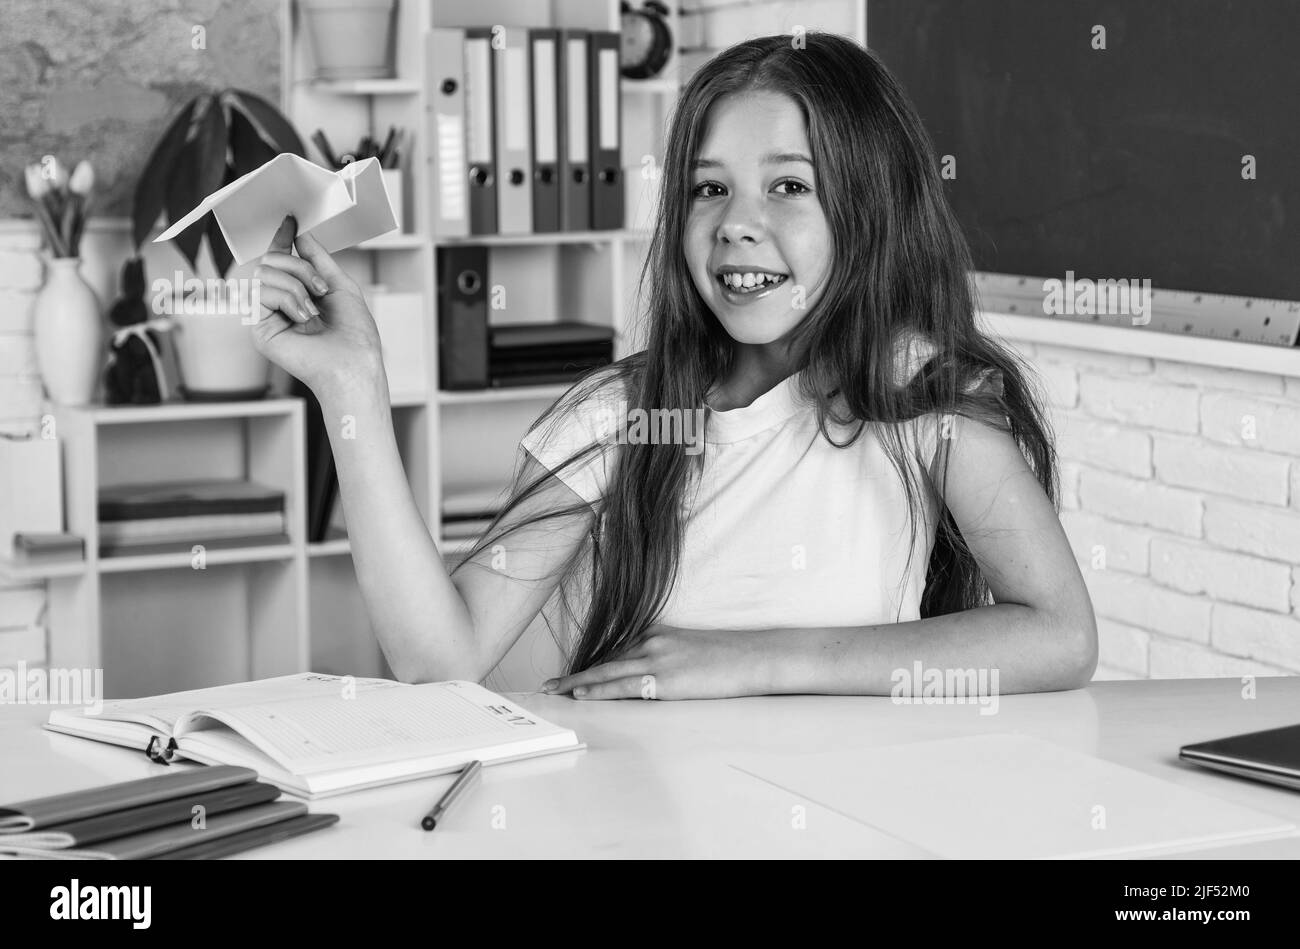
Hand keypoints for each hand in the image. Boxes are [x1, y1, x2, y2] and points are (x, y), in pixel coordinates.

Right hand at [249, 215, 384, 397]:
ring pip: (266, 272)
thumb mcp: (340, 286)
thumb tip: (301, 235)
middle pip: (272, 260)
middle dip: (299, 266)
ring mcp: (268, 315)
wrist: (353, 363)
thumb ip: (319, 259)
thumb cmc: (354, 335)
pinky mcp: (259, 327)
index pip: (283, 259)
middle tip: (320, 288)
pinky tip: (302, 319)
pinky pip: (263, 293)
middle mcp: (280, 303)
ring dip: (297, 285)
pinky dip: (289, 300)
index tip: (291, 220)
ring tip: (314, 310)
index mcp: (299, 293)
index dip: (284, 238)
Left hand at [541, 625, 773, 699]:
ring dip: (576, 683)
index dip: (590, 667)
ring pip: (606, 673)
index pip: (615, 654)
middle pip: (604, 662)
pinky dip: (598, 690)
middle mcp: (650, 642)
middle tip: (547, 684)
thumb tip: (647, 678)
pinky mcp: (664, 678)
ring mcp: (656, 659)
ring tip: (553, 692)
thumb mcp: (689, 651)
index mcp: (656, 634)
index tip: (569, 675)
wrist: (752, 657)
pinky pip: (623, 686)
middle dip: (574, 675)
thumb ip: (664, 659)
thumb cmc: (727, 657)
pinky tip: (580, 694)